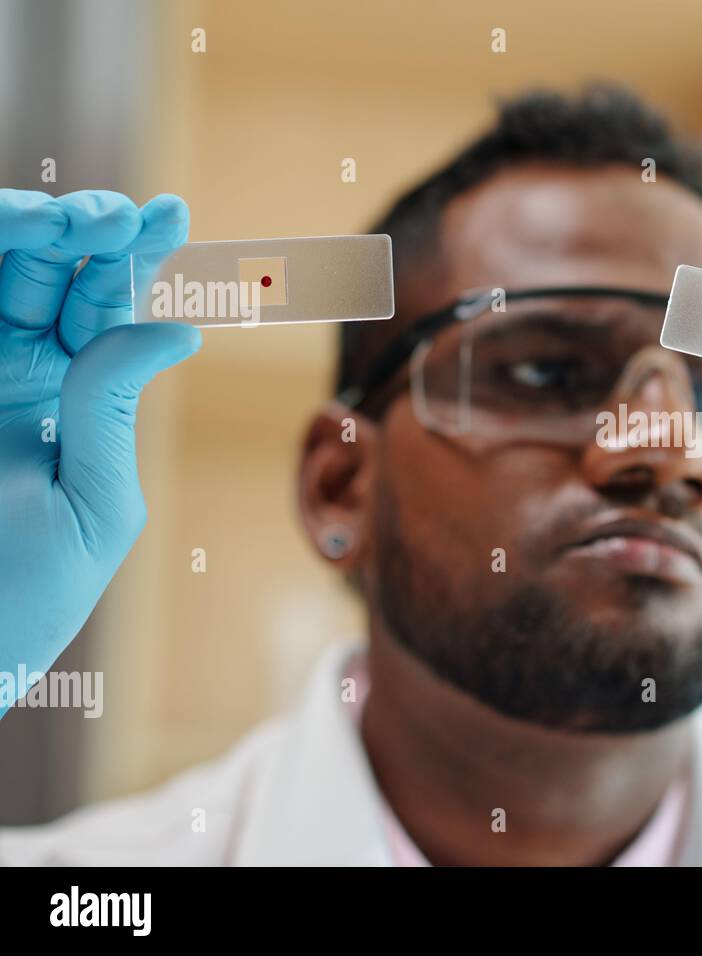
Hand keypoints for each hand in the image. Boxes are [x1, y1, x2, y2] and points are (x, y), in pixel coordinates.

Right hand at [0, 190, 199, 715]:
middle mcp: (10, 371)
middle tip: (122, 209)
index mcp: (68, 398)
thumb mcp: (91, 503)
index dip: (139, 261)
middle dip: (86, 235)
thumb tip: (175, 328)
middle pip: (49, 277)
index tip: (175, 213)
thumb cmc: (20, 598)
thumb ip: (110, 409)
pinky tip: (11, 230)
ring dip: (25, 237)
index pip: (108, 312)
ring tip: (76, 217)